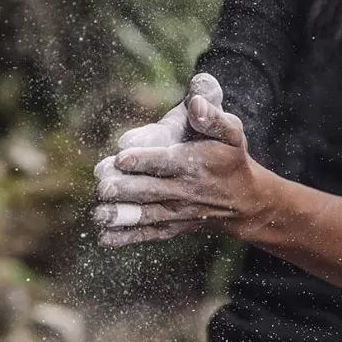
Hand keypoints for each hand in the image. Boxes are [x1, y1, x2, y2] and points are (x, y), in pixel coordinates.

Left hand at [93, 87, 274, 247]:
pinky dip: (126, 238)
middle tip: (103, 187)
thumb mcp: (232, 134)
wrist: (242, 201)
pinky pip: (147, 234)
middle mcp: (182, 191)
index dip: (143, 160)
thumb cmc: (231, 159)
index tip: (121, 158)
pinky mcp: (170, 227)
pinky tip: (104, 238)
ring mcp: (175, 212)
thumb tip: (195, 102)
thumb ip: (213, 117)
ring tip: (99, 215)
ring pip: (145, 215)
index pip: (164, 162)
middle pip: (149, 190)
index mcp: (193, 164)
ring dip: (121, 216)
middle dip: (125, 189)